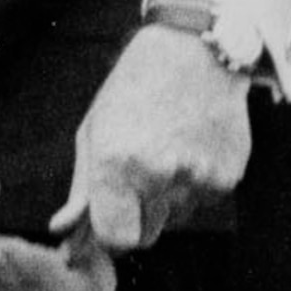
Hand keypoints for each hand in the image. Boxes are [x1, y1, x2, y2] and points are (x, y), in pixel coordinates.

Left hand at [54, 24, 253, 251]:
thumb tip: (62, 233)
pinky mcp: (228, 175)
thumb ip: (81, 189)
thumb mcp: (95, 132)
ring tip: (168, 147)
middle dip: (138, 217)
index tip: (112, 219)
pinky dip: (197, 183)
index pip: (116, 240)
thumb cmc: (133, 90)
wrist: (193, 51)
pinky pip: (204, 200)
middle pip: (146, 236)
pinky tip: (192, 145)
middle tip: (139, 175)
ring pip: (176, 217)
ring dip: (168, 197)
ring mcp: (197, 177)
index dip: (112, 236)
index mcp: (114, 164)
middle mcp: (157, 175)